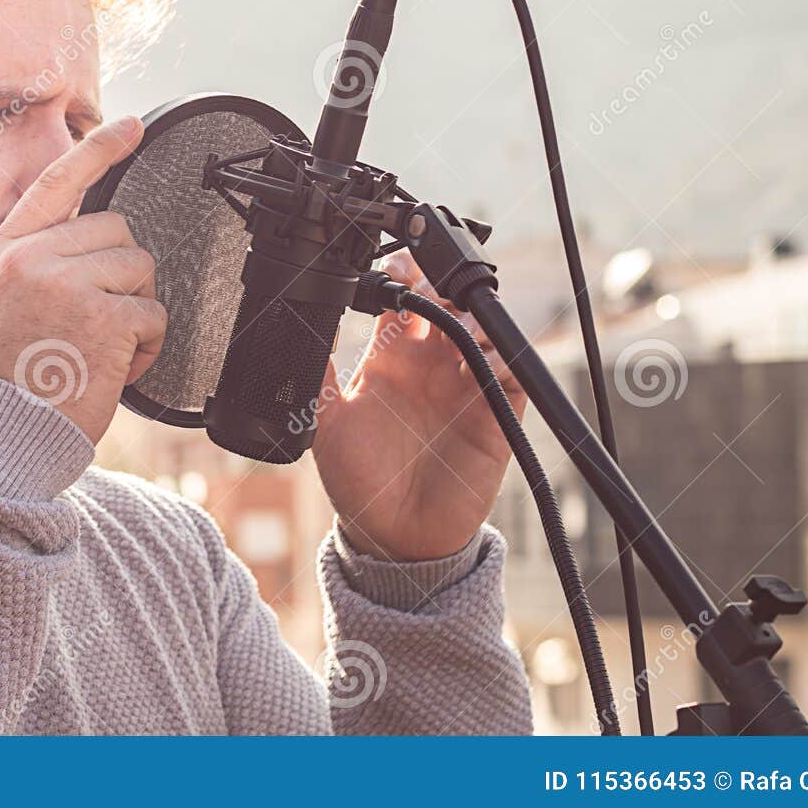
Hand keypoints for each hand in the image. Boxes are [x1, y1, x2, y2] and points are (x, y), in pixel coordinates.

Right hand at [0, 117, 166, 442]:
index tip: (132, 126)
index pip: (57, 183)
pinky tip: (110, 369)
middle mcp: (30, 259)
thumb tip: (87, 239)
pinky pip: (153, 313)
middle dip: (122, 277)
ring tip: (97, 350)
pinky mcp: (102, 316)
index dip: (99, 149)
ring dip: (135, 314)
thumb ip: (32, 265)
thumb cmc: (5, 385)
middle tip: (93, 325)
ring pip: (140, 270)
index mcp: (2, 252)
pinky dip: (146, 347)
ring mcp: (66, 283)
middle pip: (117, 232)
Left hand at [311, 249, 524, 561]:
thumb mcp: (326, 424)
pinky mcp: (494, 417)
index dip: (406, 275)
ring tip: (457, 324)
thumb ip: (317, 377)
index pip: (405, 299)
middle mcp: (432, 366)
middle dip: (444, 287)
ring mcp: (465, 388)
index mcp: (392, 360)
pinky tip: (485, 360)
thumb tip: (296, 332)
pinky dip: (505, 359)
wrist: (393, 536)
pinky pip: (512, 376)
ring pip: (483, 331)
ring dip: (474, 319)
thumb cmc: (359, 479)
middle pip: (449, 305)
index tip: (397, 270)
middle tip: (431, 291)